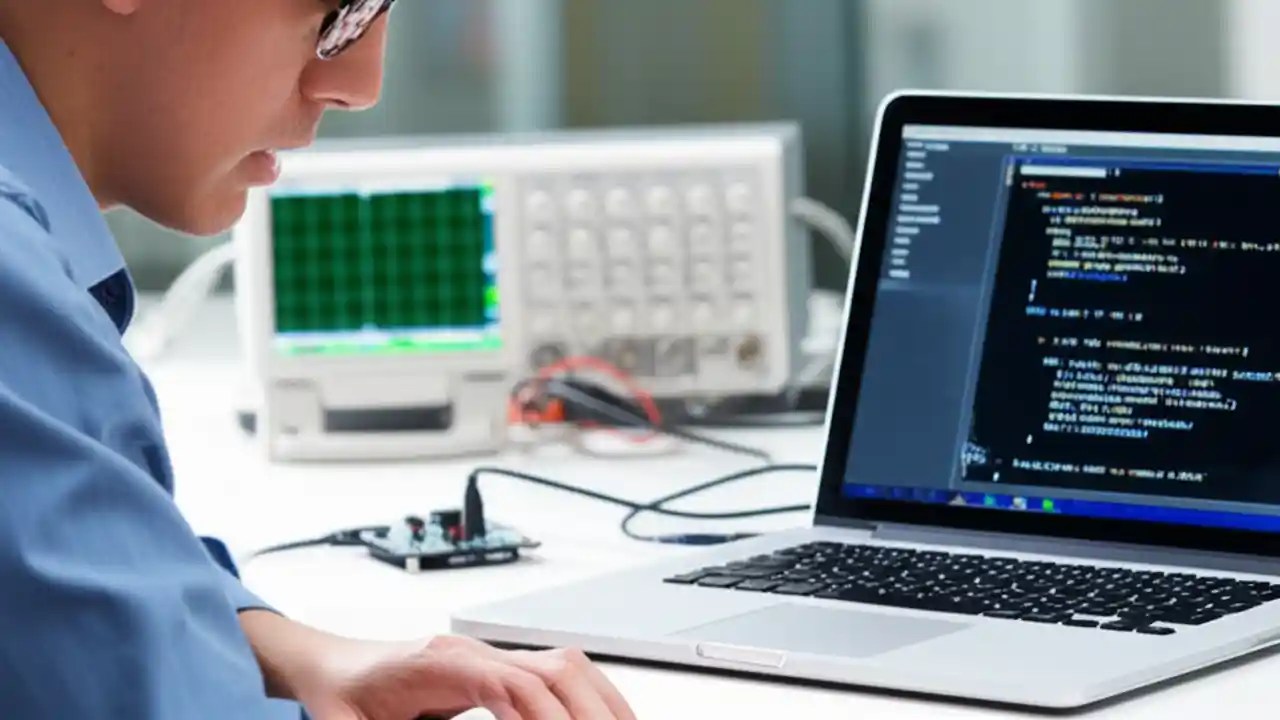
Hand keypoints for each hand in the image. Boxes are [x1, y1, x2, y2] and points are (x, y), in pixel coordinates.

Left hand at [302, 635, 636, 719]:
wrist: (325, 665)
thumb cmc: (338, 695)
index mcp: (440, 664)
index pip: (513, 683)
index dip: (547, 714)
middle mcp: (471, 653)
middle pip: (554, 666)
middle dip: (593, 706)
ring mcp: (485, 655)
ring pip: (562, 664)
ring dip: (599, 697)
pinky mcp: (491, 668)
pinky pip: (550, 673)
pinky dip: (582, 695)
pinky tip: (597, 715)